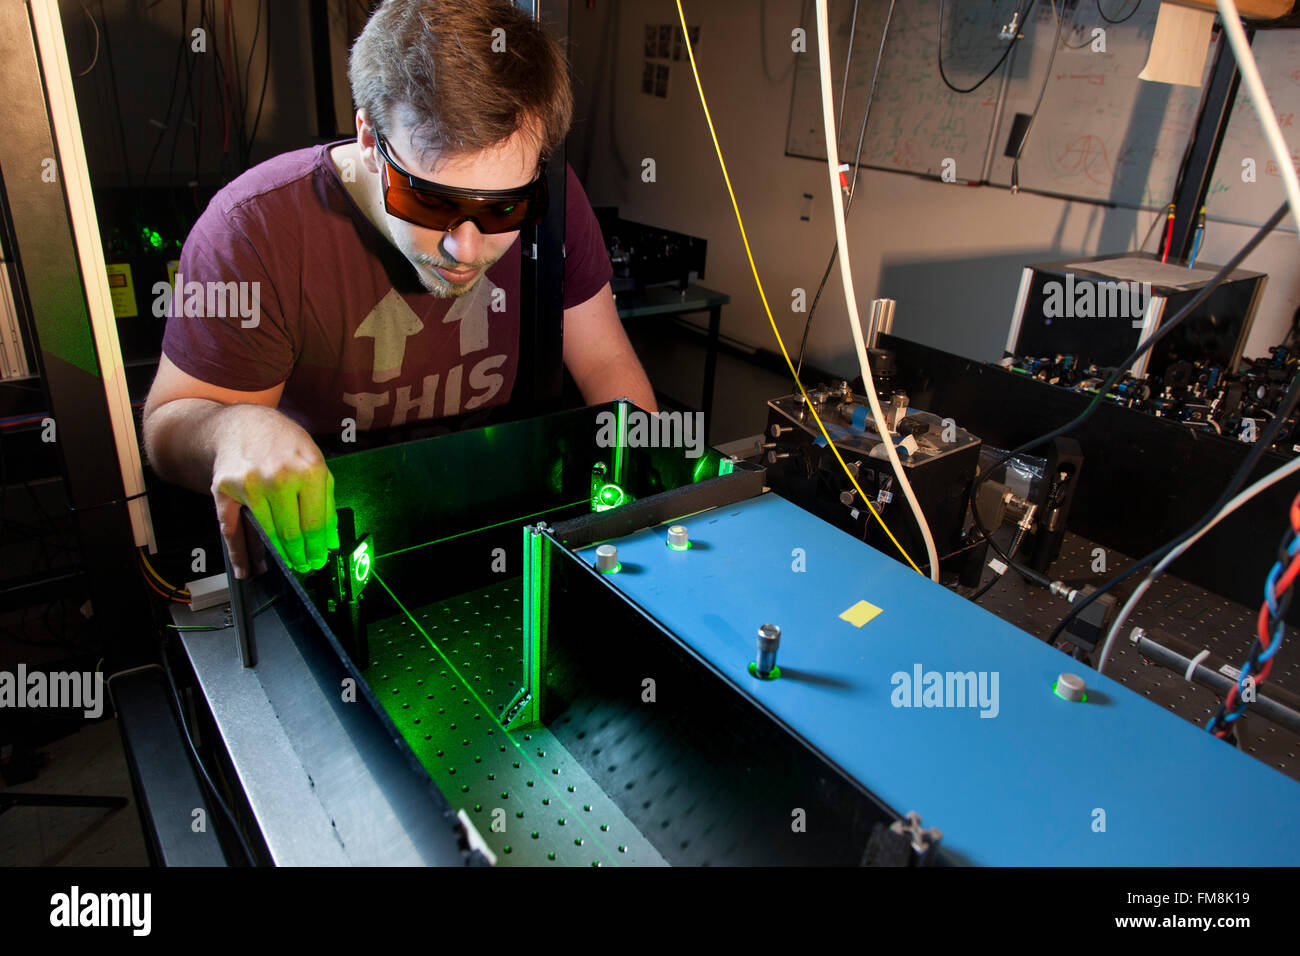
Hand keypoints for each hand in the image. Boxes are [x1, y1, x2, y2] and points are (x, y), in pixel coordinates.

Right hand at [210, 404, 339, 577]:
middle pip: (292, 533)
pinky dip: (239, 555)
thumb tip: (329, 540)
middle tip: (304, 565)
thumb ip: (325, 501)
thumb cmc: (285, 444)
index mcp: (309, 471)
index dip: (317, 548)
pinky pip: (233, 530)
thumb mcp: (316, 463)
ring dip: (278, 554)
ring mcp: (250, 484)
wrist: (244, 424)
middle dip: (300, 555)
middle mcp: (280, 478)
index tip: (318, 559)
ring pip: (267, 533)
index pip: (315, 524)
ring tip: (287, 563)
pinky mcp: (226, 490)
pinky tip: (245, 570)